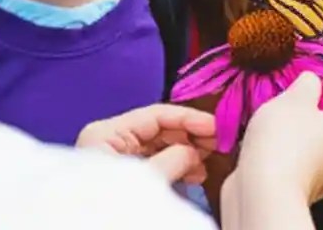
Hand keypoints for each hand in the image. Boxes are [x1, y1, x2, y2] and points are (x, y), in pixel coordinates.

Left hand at [76, 103, 216, 183]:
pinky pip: (155, 163)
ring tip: (206, 164)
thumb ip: (172, 160)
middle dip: (190, 136)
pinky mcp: (122, 176)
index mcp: (106, 132)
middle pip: (158, 129)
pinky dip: (176, 167)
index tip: (216, 127)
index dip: (190, 118)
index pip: (156, 114)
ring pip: (159, 146)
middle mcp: (109, 140)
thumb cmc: (104, 207)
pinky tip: (194, 174)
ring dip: (186, 153)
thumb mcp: (143, 180)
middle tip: (218, 144)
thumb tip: (194, 152)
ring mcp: (115, 158)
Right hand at [233, 72, 322, 204]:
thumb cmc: (284, 139)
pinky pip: (294, 160)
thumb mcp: (296, 97)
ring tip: (268, 126)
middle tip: (279, 105)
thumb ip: (307, 82)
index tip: (292, 85)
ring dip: (288, 130)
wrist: (263, 192)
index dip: (313, 85)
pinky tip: (264, 147)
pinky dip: (281, 151)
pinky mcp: (303, 190)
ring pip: (307, 140)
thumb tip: (311, 81)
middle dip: (299, 110)